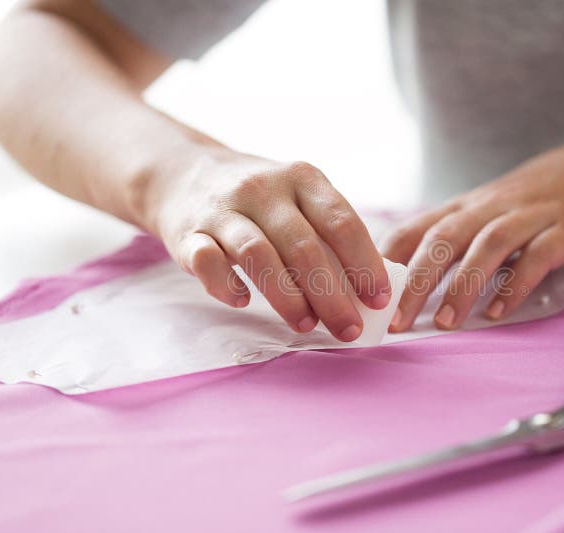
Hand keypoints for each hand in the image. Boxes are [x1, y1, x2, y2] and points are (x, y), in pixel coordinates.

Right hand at [142, 148, 390, 341]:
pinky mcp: (187, 233)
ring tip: (306, 325)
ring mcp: (223, 209)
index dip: (364, 263)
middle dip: (332, 295)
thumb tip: (367, 292)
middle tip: (348, 329)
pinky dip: (225, 285)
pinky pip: (207, 261)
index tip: (378, 300)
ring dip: (286, 296)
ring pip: (259, 255)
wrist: (184, 173)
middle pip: (304, 246)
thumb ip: (329, 234)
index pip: (341, 222)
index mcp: (302, 178)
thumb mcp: (298, 197)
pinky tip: (242, 301)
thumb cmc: (260, 199)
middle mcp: (264, 189)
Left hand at [382, 136, 563, 331]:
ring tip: (444, 323)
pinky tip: (498, 311)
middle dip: (416, 281)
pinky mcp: (563, 231)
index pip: (414, 228)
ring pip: (486, 247)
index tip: (362, 292)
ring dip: (462, 286)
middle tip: (396, 320)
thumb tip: (403, 278)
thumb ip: (450, 239)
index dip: (385, 260)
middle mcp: (489, 209)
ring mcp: (527, 217)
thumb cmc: (530, 200)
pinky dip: (515, 284)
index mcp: (464, 208)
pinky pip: (536, 257)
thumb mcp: (484, 211)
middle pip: (444, 240)